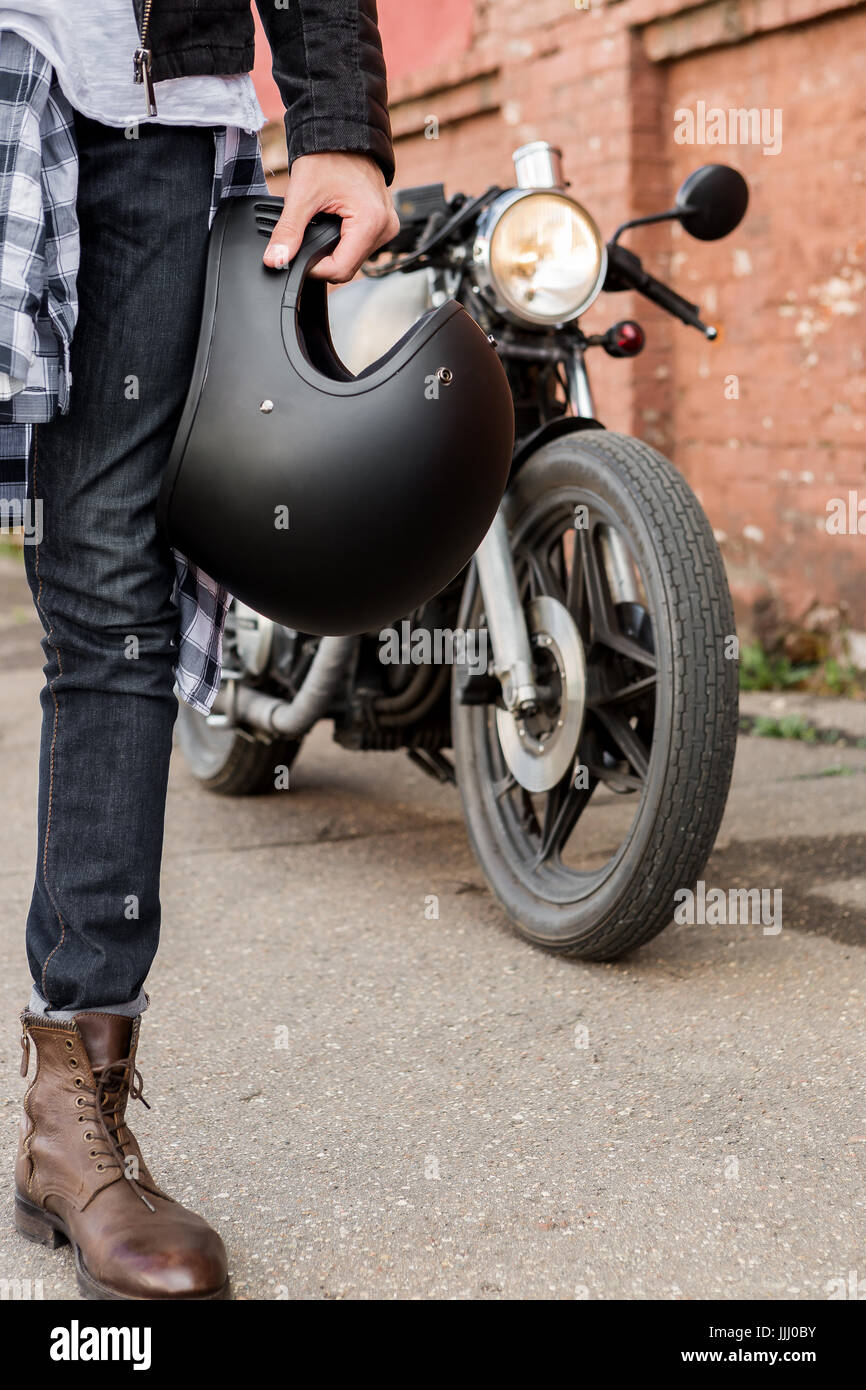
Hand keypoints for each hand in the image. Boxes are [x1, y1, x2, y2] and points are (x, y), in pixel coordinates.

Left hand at [263, 151, 399, 281]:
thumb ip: (288, 232)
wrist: (342, 131)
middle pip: (348, 267)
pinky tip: (332, 223)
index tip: (297, 254)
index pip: (341, 270)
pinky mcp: (384, 223)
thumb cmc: (328, 155)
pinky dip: (342, 241)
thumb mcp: (302, 195)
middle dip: (323, 258)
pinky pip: (360, 246)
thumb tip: (275, 260)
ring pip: (353, 258)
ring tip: (321, 222)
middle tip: (306, 235)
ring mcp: (388, 226)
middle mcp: (386, 228)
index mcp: (372, 223)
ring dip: (333, 249)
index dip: (315, 268)